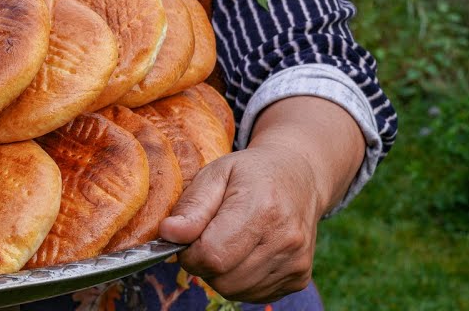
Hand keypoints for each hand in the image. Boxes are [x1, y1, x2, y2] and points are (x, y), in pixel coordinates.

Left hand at [157, 96, 364, 302]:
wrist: (300, 177)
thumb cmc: (251, 173)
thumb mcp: (215, 174)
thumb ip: (192, 206)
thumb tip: (169, 234)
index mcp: (262, 210)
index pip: (212, 256)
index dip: (189, 252)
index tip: (187, 237)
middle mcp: (285, 240)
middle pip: (223, 279)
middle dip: (204, 264)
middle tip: (207, 237)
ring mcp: (296, 263)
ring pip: (236, 291)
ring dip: (221, 274)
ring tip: (227, 242)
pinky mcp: (300, 278)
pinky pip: (254, 295)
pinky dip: (240, 280)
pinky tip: (245, 253)